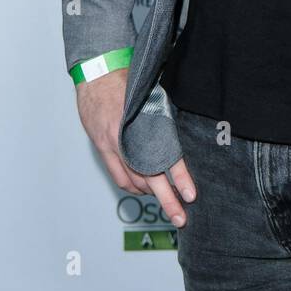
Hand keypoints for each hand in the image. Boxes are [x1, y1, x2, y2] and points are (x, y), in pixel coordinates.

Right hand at [75, 67, 196, 226]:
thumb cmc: (129, 80)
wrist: (99, 73)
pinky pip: (118, 175)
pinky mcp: (102, 147)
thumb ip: (164, 121)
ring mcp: (112, 145)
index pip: (166, 158)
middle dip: (167, 200)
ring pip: (132, 181)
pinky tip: (142, 188)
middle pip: (149, 179)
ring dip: (149, 194)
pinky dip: (132, 185)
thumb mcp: (153, 97)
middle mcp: (126, 139)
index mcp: (143, 124)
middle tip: (181, 217)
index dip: (180, 178)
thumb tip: (182, 140)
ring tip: (166, 203)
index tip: (191, 194)